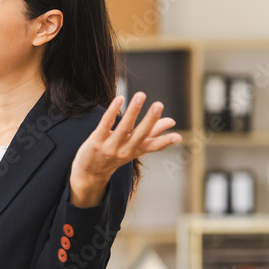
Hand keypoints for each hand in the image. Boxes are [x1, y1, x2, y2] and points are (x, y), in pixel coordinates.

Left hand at [70, 92, 182, 206]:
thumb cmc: (114, 156)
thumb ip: (152, 134)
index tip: (179, 137)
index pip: (153, 147)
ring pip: (124, 127)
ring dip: (133, 110)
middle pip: (140, 134)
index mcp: (136, 151)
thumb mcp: (134, 148)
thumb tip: (172, 122)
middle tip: (159, 105)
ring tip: (141, 95)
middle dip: (150, 120)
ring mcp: (110, 146)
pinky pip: (105, 123)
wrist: (89, 173)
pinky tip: (120, 98)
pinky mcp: (96, 141)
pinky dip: (113, 111)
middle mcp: (125, 150)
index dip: (166, 142)